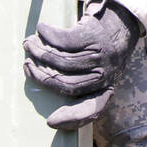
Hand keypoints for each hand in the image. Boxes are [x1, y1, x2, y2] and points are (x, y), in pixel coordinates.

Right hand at [23, 0, 140, 130]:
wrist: (119, 24)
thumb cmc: (101, 53)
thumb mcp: (97, 75)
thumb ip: (81, 91)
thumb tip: (54, 120)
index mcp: (103, 88)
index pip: (91, 109)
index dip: (71, 119)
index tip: (51, 121)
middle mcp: (103, 75)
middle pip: (66, 83)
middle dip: (41, 76)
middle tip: (27, 65)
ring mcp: (99, 55)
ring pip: (62, 60)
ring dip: (41, 52)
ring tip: (29, 44)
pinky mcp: (93, 36)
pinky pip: (65, 40)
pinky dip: (49, 35)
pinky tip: (41, 29)